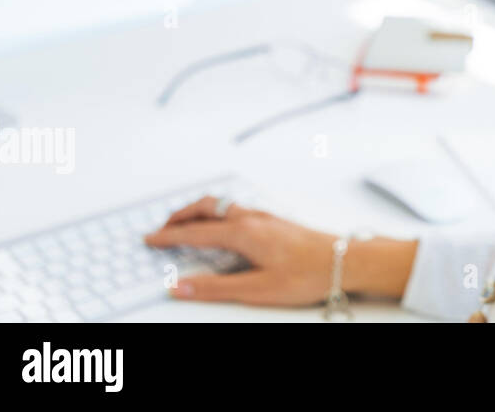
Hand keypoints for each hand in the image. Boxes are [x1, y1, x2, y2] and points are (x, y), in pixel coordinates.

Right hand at [143, 195, 338, 305]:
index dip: (168, 237)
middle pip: (206, 209)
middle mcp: (252, 218)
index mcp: (243, 233)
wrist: (345, 260)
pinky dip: (218, 212)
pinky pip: (237, 208)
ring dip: (199, 211)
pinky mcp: (275, 221)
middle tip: (161, 229)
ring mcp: (265, 216)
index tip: (149, 239)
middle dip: (180, 216)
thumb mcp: (257, 289)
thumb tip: (179, 287)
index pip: (194, 232)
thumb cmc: (308, 274)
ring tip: (185, 223)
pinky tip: (222, 224)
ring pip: (223, 205)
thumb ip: (215, 288)